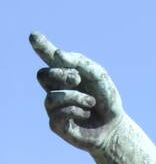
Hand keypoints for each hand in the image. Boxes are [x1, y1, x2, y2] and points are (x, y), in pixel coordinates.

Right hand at [31, 32, 123, 150]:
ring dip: (74, 97)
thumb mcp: (98, 76)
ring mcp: (54, 107)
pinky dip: (75, 110)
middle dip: (60, 75)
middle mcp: (55, 88)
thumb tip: (57, 54)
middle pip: (42, 75)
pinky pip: (58, 114)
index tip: (33, 36)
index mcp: (64, 73)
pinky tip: (86, 113)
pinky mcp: (56, 125)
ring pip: (51, 97)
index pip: (47, 58)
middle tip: (78, 79)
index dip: (40, 47)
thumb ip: (80, 62)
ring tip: (91, 102)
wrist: (114, 126)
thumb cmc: (106, 99)